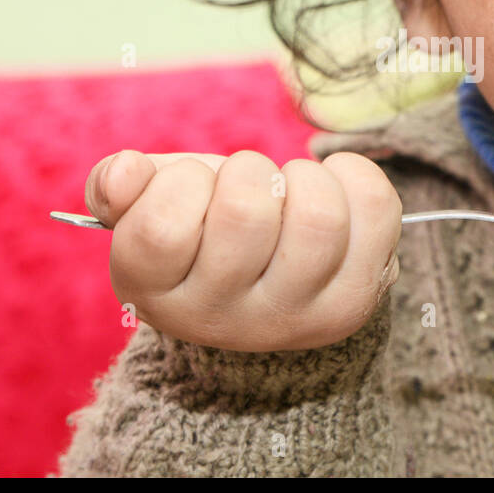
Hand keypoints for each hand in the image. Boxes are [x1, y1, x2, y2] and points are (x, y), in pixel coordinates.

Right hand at [84, 149, 401, 350]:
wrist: (271, 294)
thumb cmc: (205, 232)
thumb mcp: (151, 206)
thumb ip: (121, 185)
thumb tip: (124, 173)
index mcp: (158, 294)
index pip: (161, 227)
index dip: (182, 182)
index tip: (195, 188)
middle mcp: (223, 320)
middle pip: (245, 212)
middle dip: (250, 172)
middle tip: (250, 186)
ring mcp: (295, 318)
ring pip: (316, 216)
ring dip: (305, 178)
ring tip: (293, 191)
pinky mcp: (354, 300)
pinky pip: (372, 208)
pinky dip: (355, 175)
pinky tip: (335, 189)